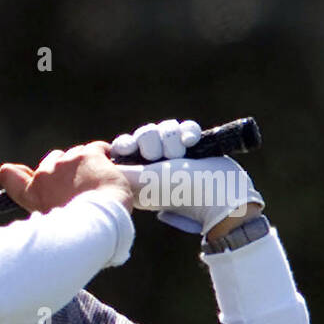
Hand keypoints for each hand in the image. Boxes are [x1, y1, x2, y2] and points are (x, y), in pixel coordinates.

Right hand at [0, 141, 132, 215]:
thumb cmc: (76, 230)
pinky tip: (110, 173)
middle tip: (80, 187)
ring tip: (97, 184)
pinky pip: (98, 148)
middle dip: (66, 169)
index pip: (9, 176)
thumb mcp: (48, 220)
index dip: (13, 174)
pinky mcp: (88, 155)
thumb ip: (38, 201)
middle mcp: (44, 176)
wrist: (98, 226)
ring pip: (76, 153)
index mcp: (31, 195)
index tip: (11, 172)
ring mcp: (66, 163)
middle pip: (53, 160)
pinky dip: (105, 158)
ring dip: (86, 164)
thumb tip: (25, 188)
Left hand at [110, 118, 265, 234]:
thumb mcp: (142, 181)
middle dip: (152, 142)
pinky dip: (188, 132)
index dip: (126, 144)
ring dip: (171, 138)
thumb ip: (121, 169)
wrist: (217, 195)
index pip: (125, 148)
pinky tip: (192, 143)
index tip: (128, 148)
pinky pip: (186, 127)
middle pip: (144, 134)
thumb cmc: (177, 191)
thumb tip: (105, 162)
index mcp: (138, 174)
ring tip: (180, 154)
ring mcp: (176, 156)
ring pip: (164, 128)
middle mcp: (156, 164)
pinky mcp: (196, 148)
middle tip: (160, 158)